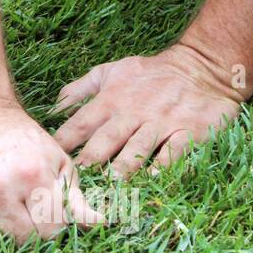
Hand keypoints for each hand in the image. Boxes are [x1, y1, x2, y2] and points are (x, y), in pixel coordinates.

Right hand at [0, 99, 103, 242]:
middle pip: (27, 239)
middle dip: (34, 230)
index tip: (52, 212)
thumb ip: (76, 197)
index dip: (57, 224)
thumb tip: (101, 224)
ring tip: (8, 201)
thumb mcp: (57, 161)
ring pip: (1, 239)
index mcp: (31, 175)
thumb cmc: (23, 139)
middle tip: (30, 209)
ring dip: (8, 226)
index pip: (53, 227)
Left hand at [53, 44, 243, 177]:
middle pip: (106, 139)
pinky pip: (174, 152)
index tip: (51, 160)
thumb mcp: (110, 71)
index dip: (64, 142)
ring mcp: (161, 122)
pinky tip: (153, 180)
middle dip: (90, 160)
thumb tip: (53, 108)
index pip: (81, 123)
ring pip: (138, 148)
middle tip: (77, 182)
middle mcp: (133, 112)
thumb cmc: (149, 74)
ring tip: (111, 184)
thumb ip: (80, 89)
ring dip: (124, 167)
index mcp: (111, 99)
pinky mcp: (188, 131)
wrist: (201, 67)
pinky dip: (164, 166)